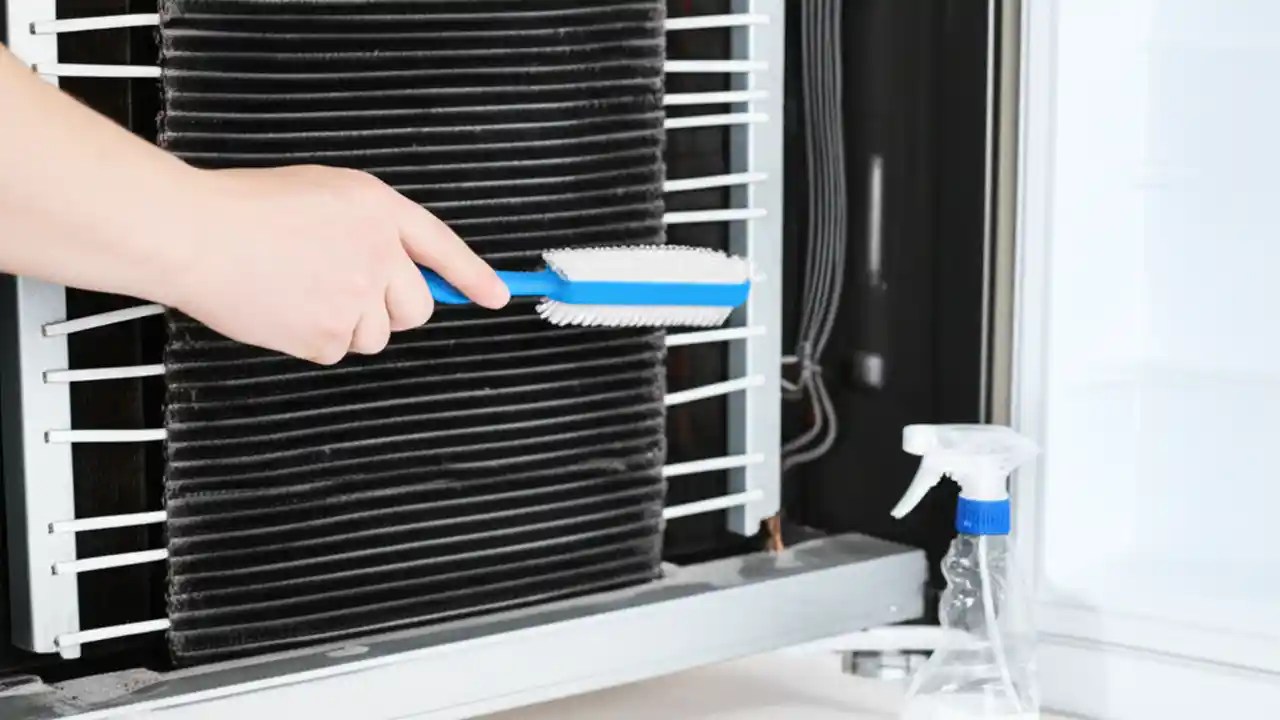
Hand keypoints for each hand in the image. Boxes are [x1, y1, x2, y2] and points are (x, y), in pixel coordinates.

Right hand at [160, 165, 508, 363]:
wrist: (195, 234)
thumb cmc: (246, 208)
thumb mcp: (324, 195)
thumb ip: (372, 228)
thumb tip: (407, 269)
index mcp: (378, 208)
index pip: (441, 247)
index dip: (473, 276)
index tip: (496, 297)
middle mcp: (377, 252)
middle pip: (415, 308)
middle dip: (391, 308)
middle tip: (347, 290)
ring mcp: (356, 296)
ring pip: (377, 334)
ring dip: (349, 323)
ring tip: (301, 290)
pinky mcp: (328, 334)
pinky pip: (339, 351)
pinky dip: (314, 339)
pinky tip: (284, 308)